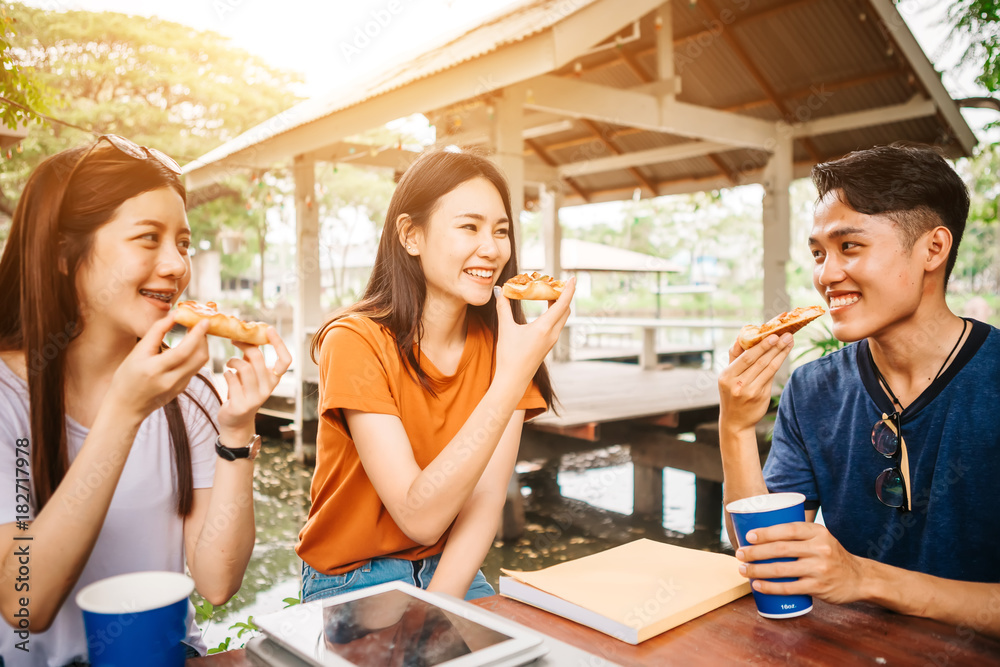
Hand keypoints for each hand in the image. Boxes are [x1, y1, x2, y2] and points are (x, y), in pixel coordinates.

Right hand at [108, 313, 211, 421]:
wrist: (126, 407)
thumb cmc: (127, 377)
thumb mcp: (137, 352)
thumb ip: (156, 332)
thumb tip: (175, 315)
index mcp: (154, 370)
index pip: (183, 351)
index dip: (196, 334)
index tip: (204, 321)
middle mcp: (170, 380)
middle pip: (199, 357)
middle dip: (203, 338)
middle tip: (199, 324)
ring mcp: (178, 387)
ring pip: (200, 362)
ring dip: (202, 345)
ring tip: (196, 333)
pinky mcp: (182, 389)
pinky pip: (194, 368)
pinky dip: (195, 355)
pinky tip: (189, 347)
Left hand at [217, 327, 292, 431]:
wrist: (236, 420)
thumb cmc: (243, 391)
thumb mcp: (252, 374)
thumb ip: (252, 357)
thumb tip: (248, 333)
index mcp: (274, 379)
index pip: (286, 361)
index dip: (279, 343)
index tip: (268, 329)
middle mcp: (268, 388)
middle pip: (258, 358)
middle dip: (244, 345)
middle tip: (234, 340)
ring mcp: (255, 398)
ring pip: (244, 368)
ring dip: (233, 360)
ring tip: (230, 362)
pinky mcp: (241, 404)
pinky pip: (231, 379)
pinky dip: (226, 373)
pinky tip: (227, 375)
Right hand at [493, 277, 574, 384]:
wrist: (512, 380)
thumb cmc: (509, 356)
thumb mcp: (505, 329)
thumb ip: (503, 307)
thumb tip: (499, 291)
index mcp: (544, 328)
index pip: (562, 304)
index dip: (568, 289)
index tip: (572, 278)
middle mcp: (552, 334)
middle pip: (565, 309)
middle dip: (563, 294)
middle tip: (555, 283)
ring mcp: (551, 341)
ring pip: (562, 318)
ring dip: (559, 304)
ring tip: (549, 293)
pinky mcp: (548, 345)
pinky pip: (556, 325)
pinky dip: (554, 314)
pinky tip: (545, 310)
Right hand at [718, 332, 792, 432]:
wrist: (735, 421)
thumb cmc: (731, 393)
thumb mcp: (727, 376)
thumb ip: (735, 356)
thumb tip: (742, 336)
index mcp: (726, 376)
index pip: (746, 357)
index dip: (761, 346)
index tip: (773, 335)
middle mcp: (737, 384)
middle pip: (759, 361)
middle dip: (774, 346)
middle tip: (786, 335)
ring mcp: (750, 391)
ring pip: (768, 368)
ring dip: (780, 353)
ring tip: (789, 341)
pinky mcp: (761, 396)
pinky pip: (771, 377)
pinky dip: (778, 364)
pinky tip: (783, 355)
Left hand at [735, 521, 866, 604]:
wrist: (859, 578)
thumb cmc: (832, 555)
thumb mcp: (821, 537)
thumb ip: (799, 534)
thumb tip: (762, 530)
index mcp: (818, 532)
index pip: (788, 529)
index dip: (766, 532)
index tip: (748, 536)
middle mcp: (820, 549)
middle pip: (781, 549)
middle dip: (756, 552)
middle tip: (739, 554)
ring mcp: (820, 569)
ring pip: (782, 570)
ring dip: (758, 570)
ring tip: (743, 570)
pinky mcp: (819, 587)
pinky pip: (789, 588)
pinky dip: (770, 587)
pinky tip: (757, 586)